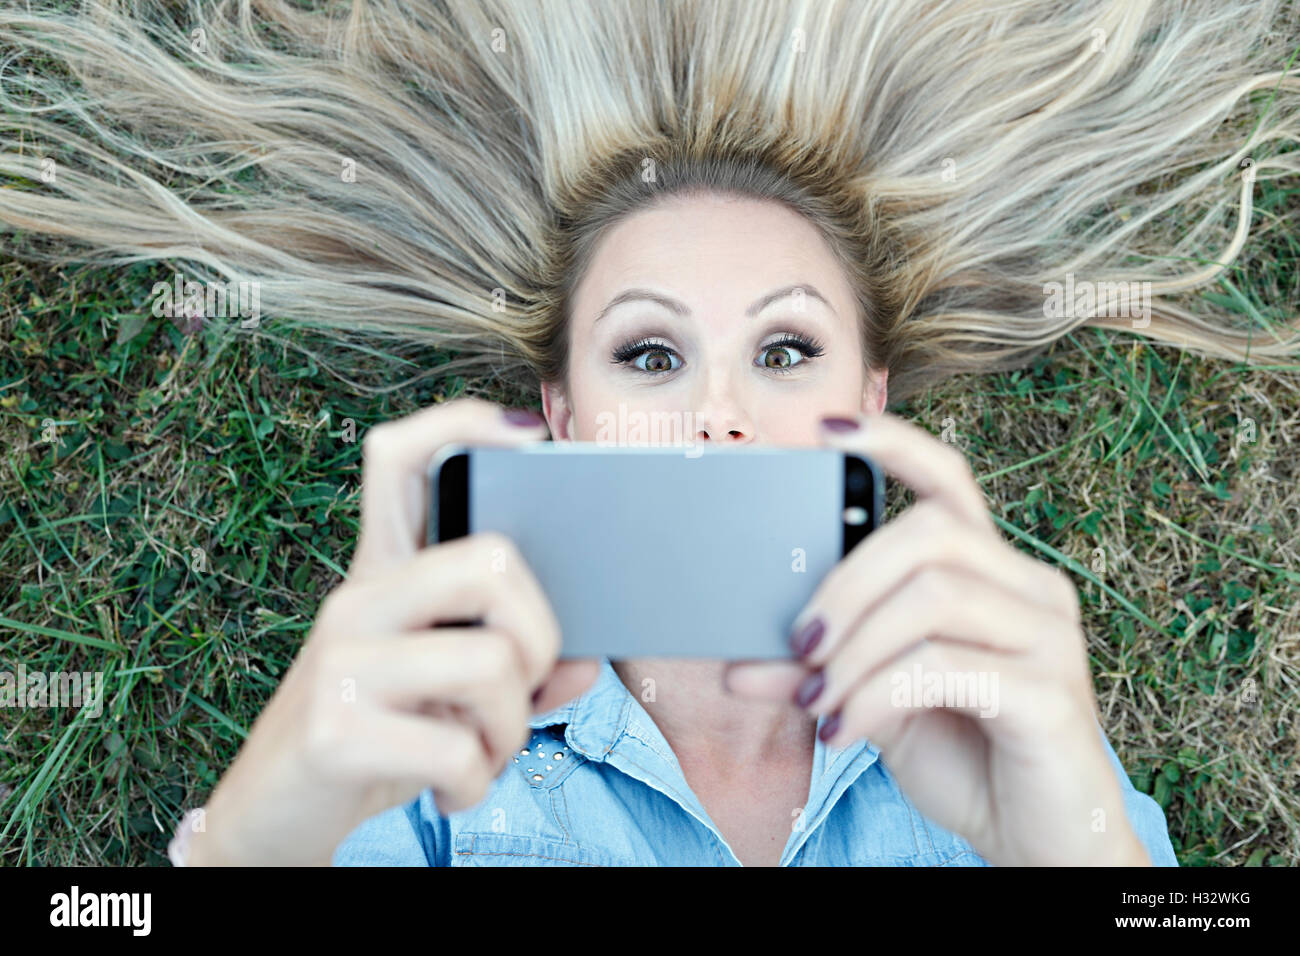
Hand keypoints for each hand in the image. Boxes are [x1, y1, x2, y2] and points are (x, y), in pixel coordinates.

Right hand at [188, 398, 599, 864]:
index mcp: (383, 575)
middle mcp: (356, 600)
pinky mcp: (332, 732)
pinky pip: (457, 748)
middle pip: (490, 560)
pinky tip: (452, 793)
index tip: (530, 436)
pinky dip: (475, 784)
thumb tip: (588, 661)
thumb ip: (516, 668)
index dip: (461, 424)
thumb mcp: (447, 693)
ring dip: (510, 730)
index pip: (400, 459)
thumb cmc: (379, 737)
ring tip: (483, 755)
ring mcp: (339, 661)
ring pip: (491, 663)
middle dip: (540, 636)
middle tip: (521, 688)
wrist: (274, 815)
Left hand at [724, 411, 1149, 866]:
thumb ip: (817, 674)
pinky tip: (844, 730)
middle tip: (798, 644)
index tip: (826, 428)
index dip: (892, 443)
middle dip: (845, 584)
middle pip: (928, 534)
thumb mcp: (873, 703)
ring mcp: (1049, 638)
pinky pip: (946, 668)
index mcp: (990, 574)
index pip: (949, 480)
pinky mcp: (1051, 695)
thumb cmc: (966, 753)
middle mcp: (1030, 589)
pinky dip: (875, 695)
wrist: (1038, 839)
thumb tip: (739, 665)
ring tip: (818, 700)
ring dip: (855, 648)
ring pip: (933, 596)